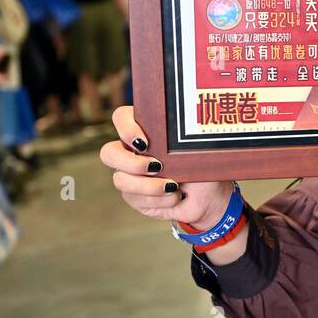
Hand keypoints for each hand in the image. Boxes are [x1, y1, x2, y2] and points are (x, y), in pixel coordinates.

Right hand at [99, 106, 233, 226]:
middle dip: (131, 163)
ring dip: (149, 186)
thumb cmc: (203, 165)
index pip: (121, 118)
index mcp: (145, 131)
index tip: (146, 142)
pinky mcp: (134, 196)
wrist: (209, 196)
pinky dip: (159, 199)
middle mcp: (131, 151)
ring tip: (174, 186)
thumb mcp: (198, 149)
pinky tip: (175, 197)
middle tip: (156, 167)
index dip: (126, 128)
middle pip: (108, 153)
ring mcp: (129, 175)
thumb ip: (184, 138)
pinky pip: (135, 199)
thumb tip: (184, 134)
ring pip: (120, 180)